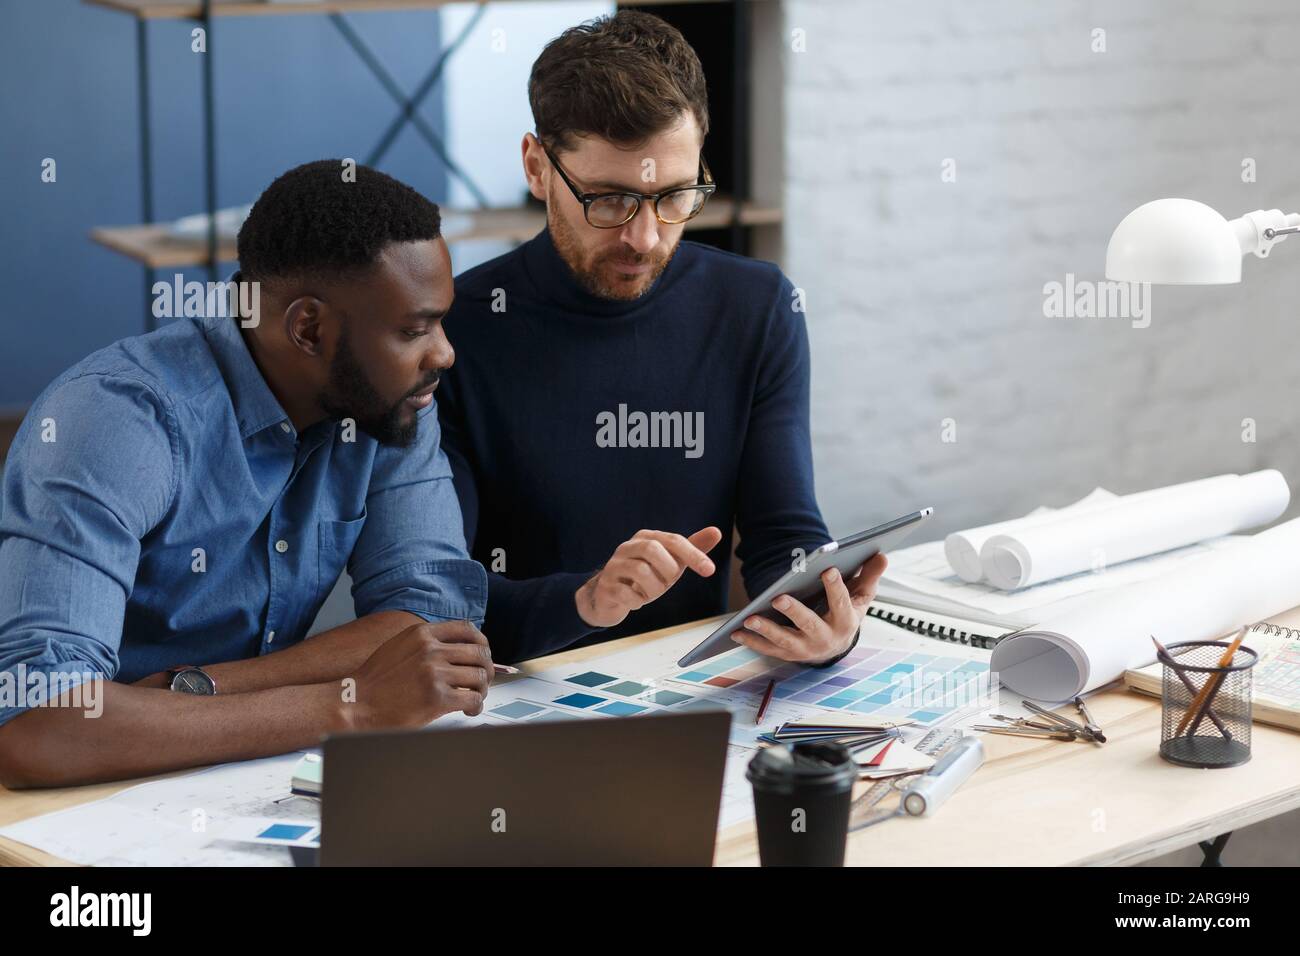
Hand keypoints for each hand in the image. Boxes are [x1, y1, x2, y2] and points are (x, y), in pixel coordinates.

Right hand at [343, 619, 493, 728]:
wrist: (355, 703)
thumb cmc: (374, 681)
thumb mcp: (399, 646)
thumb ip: (425, 643)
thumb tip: (455, 648)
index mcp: (422, 634)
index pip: (467, 629)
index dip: (481, 643)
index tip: (482, 654)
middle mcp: (430, 650)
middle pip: (479, 653)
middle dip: (485, 669)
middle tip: (482, 681)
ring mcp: (434, 673)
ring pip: (479, 677)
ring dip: (481, 689)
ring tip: (473, 698)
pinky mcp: (437, 697)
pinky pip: (472, 698)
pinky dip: (475, 706)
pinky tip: (467, 710)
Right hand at [576, 527, 723, 627]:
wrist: (609, 595)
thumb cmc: (645, 577)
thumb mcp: (671, 563)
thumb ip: (692, 549)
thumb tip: (716, 532)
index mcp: (646, 537)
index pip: (674, 540)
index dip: (694, 555)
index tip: (709, 570)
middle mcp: (628, 547)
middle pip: (652, 549)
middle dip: (667, 570)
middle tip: (668, 582)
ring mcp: (614, 565)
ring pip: (640, 571)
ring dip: (653, 589)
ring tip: (650, 593)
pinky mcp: (605, 585)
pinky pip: (626, 593)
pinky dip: (638, 601)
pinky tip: (637, 601)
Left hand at [732, 552, 886, 662]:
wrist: (837, 646)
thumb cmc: (846, 613)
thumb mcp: (861, 596)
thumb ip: (870, 575)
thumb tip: (882, 554)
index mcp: (845, 621)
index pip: (842, 603)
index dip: (835, 587)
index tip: (827, 569)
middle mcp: (826, 638)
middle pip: (809, 624)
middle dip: (794, 612)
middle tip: (778, 598)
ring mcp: (806, 648)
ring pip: (785, 640)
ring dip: (766, 630)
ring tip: (749, 618)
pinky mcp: (788, 654)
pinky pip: (769, 649)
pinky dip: (752, 641)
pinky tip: (737, 631)